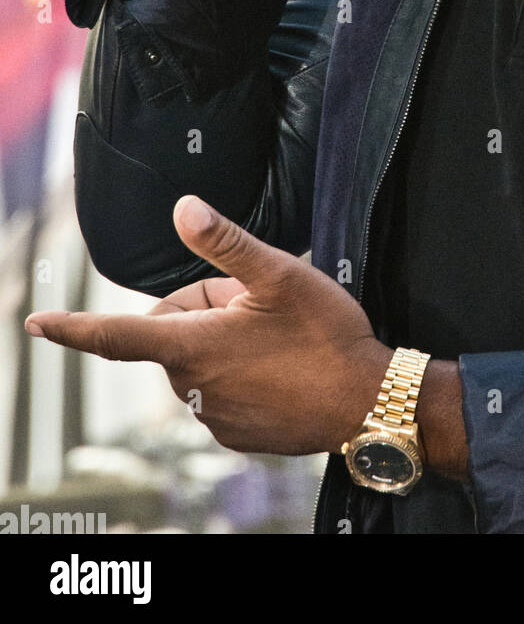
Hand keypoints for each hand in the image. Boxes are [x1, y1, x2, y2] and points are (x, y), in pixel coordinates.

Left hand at [25, 196, 392, 455]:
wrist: (368, 401)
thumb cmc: (326, 335)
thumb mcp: (280, 274)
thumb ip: (225, 243)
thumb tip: (183, 208)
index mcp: (192, 346)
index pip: (115, 335)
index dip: (71, 327)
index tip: (36, 323)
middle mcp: (191, 387)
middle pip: (176, 333)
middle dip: (207, 313)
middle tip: (262, 307)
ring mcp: (213, 416)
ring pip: (201, 362)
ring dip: (226, 344)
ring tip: (280, 339)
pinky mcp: (236, 434)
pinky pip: (221, 392)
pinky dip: (242, 375)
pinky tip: (284, 368)